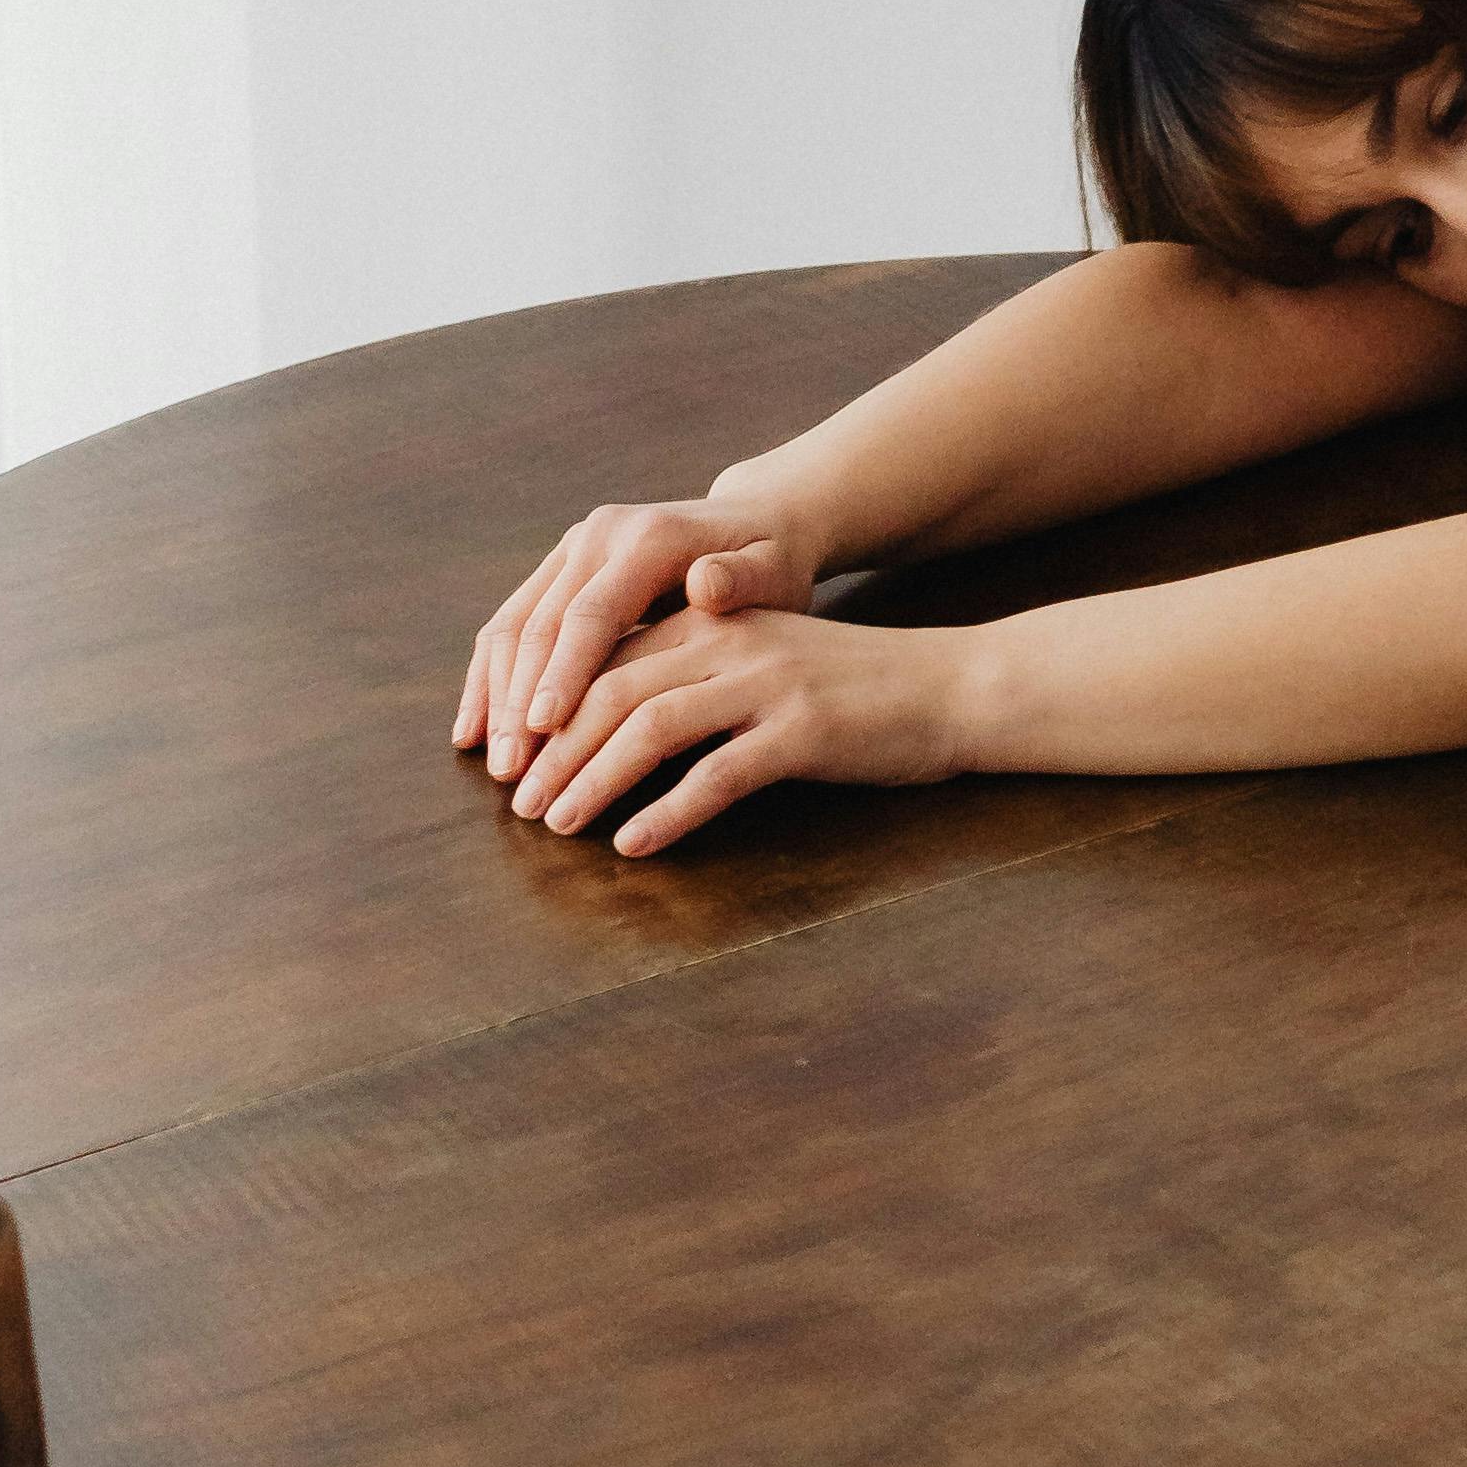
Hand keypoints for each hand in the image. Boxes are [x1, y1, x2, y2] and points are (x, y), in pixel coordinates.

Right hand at [457, 490, 823, 783]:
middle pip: (541, 624)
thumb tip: (706, 584)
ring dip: (497, 698)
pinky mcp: (558, 570)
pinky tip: (474, 732)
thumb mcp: (772, 572)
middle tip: (513, 772)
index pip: (591, 612)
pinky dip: (488, 679)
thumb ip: (741, 580)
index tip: (543, 729)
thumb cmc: (768, 563)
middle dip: (520, 702)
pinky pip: (510, 625)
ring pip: (513, 626)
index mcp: (646, 539)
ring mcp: (571, 550)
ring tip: (497, 766)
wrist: (751, 522)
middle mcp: (597, 536)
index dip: (564, 672)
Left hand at [513, 605, 968, 857]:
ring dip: (595, 780)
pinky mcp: (802, 733)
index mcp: (715, 621)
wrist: (947, 687)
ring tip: (559, 825)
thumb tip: (607, 722)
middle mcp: (732, 642)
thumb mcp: (762, 662)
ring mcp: (767, 684)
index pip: (608, 658)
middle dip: (558, 751)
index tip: (519, 762)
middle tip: (522, 804)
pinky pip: (716, 776)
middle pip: (615, 691)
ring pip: (652, 728)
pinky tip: (634, 845)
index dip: (554, 712)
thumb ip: (694, 676)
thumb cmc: (849, 686)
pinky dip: (666, 813)